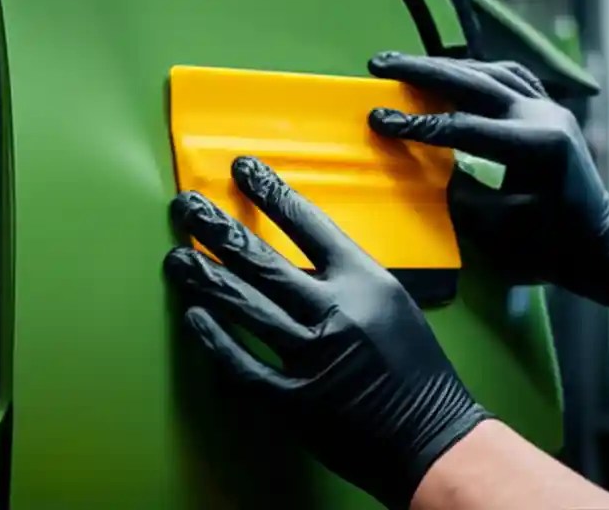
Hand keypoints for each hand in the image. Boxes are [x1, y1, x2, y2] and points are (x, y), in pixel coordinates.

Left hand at [165, 156, 488, 509]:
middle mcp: (336, 312)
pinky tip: (193, 315)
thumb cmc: (414, 367)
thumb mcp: (390, 302)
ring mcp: (312, 357)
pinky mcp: (294, 400)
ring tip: (176, 257)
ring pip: (244, 305)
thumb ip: (346, 274)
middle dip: (216, 227)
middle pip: (261, 259)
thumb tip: (295, 248)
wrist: (432, 438)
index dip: (270, 192)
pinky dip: (214, 338)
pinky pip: (242, 363)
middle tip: (185, 207)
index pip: (307, 223)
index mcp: (365, 281)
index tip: (242, 169)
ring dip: (203, 277)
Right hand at [367, 52, 608, 307]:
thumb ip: (462, 195)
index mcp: (536, 148)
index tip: (377, 119)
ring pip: (492, 72)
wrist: (603, 245)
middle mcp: (545, 117)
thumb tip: (432, 167)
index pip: (462, 127)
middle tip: (380, 63)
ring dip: (446, 67)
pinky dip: (477, 70)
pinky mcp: (551, 110)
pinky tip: (453, 71)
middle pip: (474, 82)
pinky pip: (511, 77)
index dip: (415, 124)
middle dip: (422, 71)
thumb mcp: (499, 233)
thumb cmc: (552, 248)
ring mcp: (551, 109)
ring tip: (406, 65)